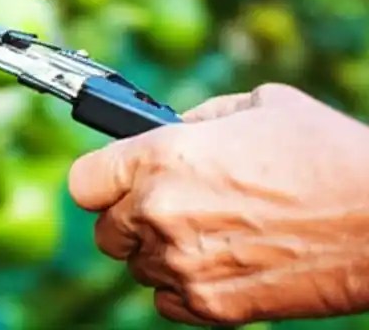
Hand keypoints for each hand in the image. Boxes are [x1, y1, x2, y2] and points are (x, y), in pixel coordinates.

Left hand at [69, 84, 368, 325]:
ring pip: (138, 267)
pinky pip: (168, 302)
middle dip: (132, 219)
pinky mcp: (211, 307)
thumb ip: (199, 121)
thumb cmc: (329, 154)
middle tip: (174, 207)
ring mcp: (182, 263)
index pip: (83, 181)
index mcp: (161, 157)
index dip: (102, 181)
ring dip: (161, 253)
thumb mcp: (259, 106)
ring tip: (212, 233)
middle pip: (106, 230)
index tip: (118, 181)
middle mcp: (159, 211)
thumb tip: (172, 130)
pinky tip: (221, 263)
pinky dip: (185, 288)